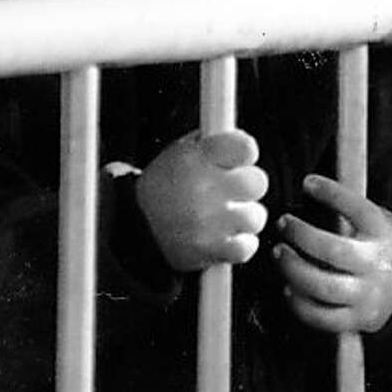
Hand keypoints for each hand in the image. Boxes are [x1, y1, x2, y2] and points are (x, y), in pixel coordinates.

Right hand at [135, 129, 269, 271]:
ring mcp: (207, 222)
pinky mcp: (209, 249)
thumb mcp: (180, 152)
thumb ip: (214, 142)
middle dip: (246, 187)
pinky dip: (239, 244)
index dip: (245, 153)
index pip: (246, 147)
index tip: (237, 159)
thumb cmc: (165, 186)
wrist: (134, 227)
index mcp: (197, 158)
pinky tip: (224, 236)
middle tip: (229, 191)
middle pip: (258, 182)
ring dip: (243, 217)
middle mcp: (203, 189)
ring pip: (256, 216)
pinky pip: (247, 247)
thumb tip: (245, 141)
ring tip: (222, 216)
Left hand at [275, 174, 391, 333]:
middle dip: (302, 236)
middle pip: (334, 251)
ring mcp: (366, 294)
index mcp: (382, 233)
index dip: (331, 193)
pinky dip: (300, 304)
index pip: (357, 208)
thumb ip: (348, 211)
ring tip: (279, 253)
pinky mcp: (357, 319)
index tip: (308, 182)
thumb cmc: (381, 245)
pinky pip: (322, 317)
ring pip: (324, 287)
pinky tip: (289, 288)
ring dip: (294, 270)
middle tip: (283, 223)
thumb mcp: (377, 221)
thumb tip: (309, 187)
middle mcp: (375, 263)